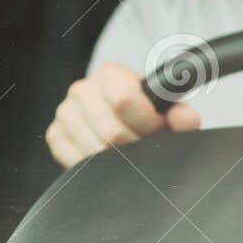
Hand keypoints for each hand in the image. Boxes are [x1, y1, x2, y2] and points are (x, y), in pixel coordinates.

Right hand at [45, 62, 201, 168]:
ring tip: (131, 152)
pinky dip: (100, 168)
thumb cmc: (147, 114)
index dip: (146, 121)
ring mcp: (65, 114)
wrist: (124, 121)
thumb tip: (187, 120)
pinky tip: (111, 160)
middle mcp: (81, 91)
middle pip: (111, 131)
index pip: (124, 98)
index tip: (157, 128)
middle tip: (146, 145)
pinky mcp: (55, 137)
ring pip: (95, 151)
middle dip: (136, 145)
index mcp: (109, 74)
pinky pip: (78, 163)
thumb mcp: (167, 111)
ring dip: (119, 160)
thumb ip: (180, 115)